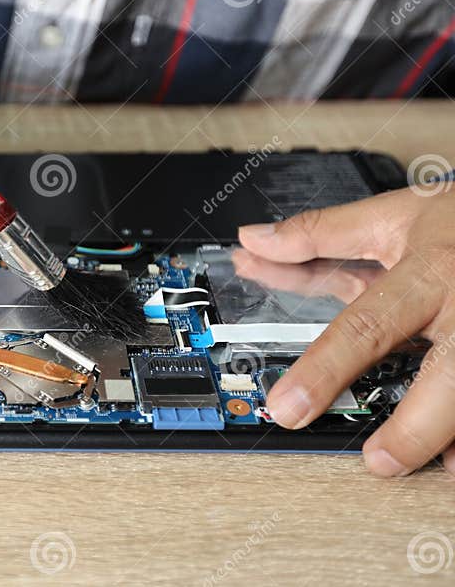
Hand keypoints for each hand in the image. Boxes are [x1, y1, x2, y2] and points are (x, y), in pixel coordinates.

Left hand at [239, 186, 454, 476]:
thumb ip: (322, 233)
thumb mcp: (392, 216)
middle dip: (414, 427)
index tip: (288, 408)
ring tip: (437, 472)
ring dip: (454, 437)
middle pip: (446, 375)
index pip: (366, 327)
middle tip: (379, 462)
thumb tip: (254, 241)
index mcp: (426, 272)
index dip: (324, 369)